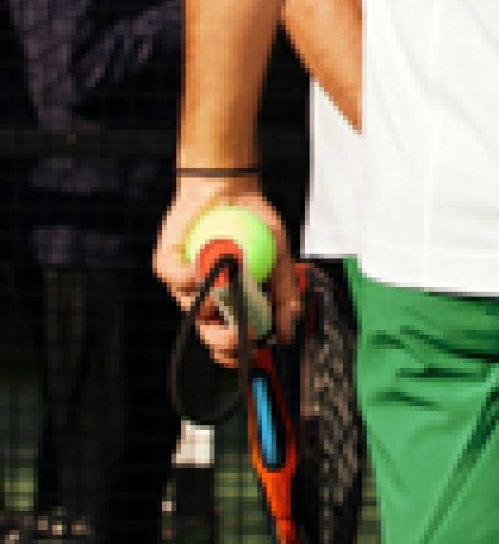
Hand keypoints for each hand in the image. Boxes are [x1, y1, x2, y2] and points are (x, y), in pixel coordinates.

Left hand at [154, 176, 300, 366]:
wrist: (232, 190)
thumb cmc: (256, 226)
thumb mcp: (282, 259)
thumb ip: (285, 295)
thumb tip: (287, 333)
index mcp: (233, 303)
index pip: (231, 342)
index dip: (240, 353)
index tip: (256, 349)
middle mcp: (207, 298)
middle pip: (208, 334)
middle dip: (224, 342)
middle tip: (241, 335)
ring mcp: (185, 284)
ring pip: (192, 307)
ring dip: (212, 299)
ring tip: (230, 281)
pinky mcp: (167, 265)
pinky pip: (174, 279)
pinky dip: (190, 275)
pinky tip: (204, 265)